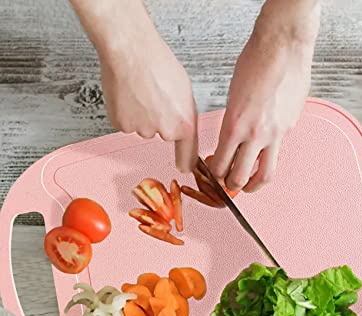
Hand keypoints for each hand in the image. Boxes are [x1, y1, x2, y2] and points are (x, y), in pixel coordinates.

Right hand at [99, 35, 197, 172]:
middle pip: (163, 133)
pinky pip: (127, 123)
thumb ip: (185, 114)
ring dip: (143, 114)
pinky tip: (129, 94)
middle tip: (157, 95)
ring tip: (142, 90)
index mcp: (184, 124)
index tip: (185, 167)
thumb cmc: (158, 63)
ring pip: (144, 127)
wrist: (130, 50)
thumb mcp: (185, 91)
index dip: (186, 161)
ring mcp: (141, 130)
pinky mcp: (122, 125)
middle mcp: (164, 132)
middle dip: (161, 119)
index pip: (188, 153)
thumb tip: (181, 125)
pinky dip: (127, 112)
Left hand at [211, 0, 319, 191]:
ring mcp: (275, 134)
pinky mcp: (290, 128)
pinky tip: (266, 153)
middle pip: (240, 178)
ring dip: (254, 186)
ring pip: (265, 175)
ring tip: (250, 186)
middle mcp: (254, 135)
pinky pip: (278, 152)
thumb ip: (233, 122)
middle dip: (231, 186)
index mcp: (234, 125)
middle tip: (229, 185)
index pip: (220, 163)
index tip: (214, 175)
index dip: (215, 175)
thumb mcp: (233, 95)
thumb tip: (233, 140)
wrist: (283, 47)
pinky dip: (270, 157)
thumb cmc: (255, 62)